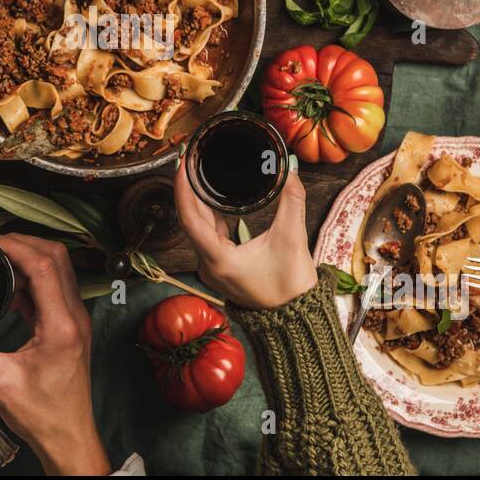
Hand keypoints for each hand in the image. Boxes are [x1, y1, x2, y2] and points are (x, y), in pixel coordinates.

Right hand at [0, 233, 109, 475]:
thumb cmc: (39, 415)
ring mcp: (76, 320)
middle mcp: (75, 317)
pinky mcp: (71, 326)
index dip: (15, 246)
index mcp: (61, 327)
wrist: (67, 437)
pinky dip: (32, 279)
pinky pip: (54, 288)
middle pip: (56, 258)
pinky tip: (8, 289)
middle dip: (22, 243)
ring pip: (58, 269)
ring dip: (29, 258)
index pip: (45, 266)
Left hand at [175, 153, 315, 309]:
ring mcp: (214, 268)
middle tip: (191, 161)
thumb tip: (289, 172)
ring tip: (198, 174)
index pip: (190, 219)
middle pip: (190, 221)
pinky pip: (208, 236)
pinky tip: (212, 199)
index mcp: (219, 260)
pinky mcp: (222, 267)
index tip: (183, 166)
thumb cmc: (291, 287)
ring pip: (198, 228)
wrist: (296, 317)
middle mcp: (209, 265)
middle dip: (189, 189)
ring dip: (197, 201)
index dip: (184, 190)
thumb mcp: (292, 239)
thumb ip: (291, 201)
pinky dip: (209, 215)